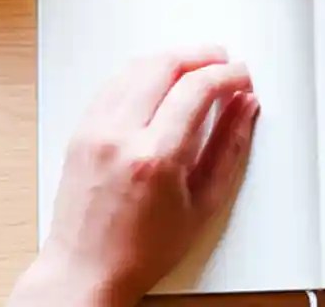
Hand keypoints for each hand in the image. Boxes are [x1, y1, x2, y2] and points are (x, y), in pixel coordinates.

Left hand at [10, 47, 258, 306]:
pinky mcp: (80, 130)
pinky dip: (141, 73)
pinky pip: (113, 83)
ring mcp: (95, 130)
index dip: (227, 74)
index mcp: (155, 158)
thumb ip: (228, 148)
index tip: (241, 76)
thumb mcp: (202, 205)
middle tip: (222, 61)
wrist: (86, 269)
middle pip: (165, 65)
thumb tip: (244, 107)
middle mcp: (120, 136)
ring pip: (136, 66)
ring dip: (171, 59)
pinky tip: (158, 82)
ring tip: (194, 68)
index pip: (197, 89)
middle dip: (201, 55)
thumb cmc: (142, 250)